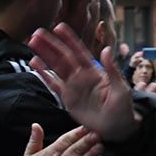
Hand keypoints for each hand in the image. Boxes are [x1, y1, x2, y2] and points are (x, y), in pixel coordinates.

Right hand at [30, 24, 140, 142]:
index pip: (79, 51)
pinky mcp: (67, 98)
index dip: (69, 39)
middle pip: (63, 56)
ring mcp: (73, 86)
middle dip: (51, 44)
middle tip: (37, 32)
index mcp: (94, 71)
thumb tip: (106, 49)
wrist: (117, 129)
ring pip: (56, 67)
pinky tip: (35, 63)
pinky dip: (44, 74)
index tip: (59, 26)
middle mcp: (81, 75)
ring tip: (32, 42)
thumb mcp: (121, 89)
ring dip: (44, 54)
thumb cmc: (123, 108)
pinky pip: (53, 84)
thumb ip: (112, 70)